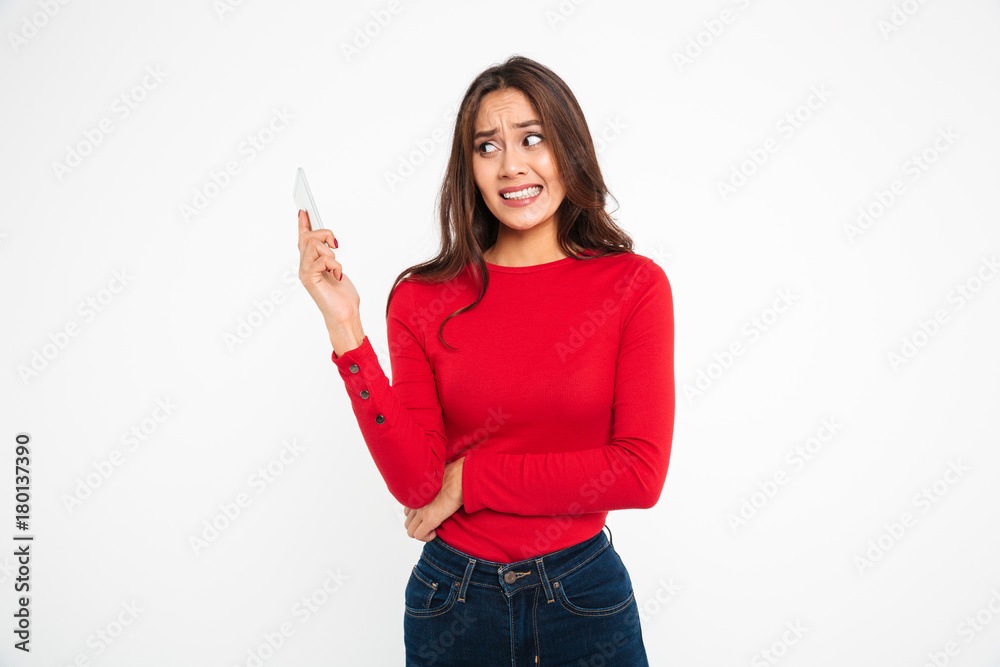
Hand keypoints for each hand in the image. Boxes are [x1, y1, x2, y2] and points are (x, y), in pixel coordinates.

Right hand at [297, 209, 360, 327]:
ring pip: (314, 245)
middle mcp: (304, 266)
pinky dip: (335, 265)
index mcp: (310, 263)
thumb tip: (329, 240)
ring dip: (331, 253)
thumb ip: (328, 255)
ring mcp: (305, 273)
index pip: (303, 239)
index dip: (303, 224)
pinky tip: (338, 276)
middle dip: (325, 235)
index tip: (303, 210)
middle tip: (336, 245)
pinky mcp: (309, 279)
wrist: (345, 314)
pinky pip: (321, 260)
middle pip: (308, 237)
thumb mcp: (336, 270)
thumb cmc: (342, 296)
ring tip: (337, 268)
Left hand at [402, 457, 464, 541]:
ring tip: (433, 528)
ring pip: (410, 531)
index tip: (430, 516)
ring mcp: (420, 511)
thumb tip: (436, 492)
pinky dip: (426, 537)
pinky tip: (436, 531)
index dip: (418, 517)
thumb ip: (430, 488)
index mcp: (415, 493)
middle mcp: (414, 503)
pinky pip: (419, 535)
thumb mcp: (436, 481)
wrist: (459, 479)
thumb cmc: (452, 476)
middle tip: (430, 525)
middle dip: (418, 527)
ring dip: (421, 532)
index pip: (407, 511)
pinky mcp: (429, 519)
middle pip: (407, 523)